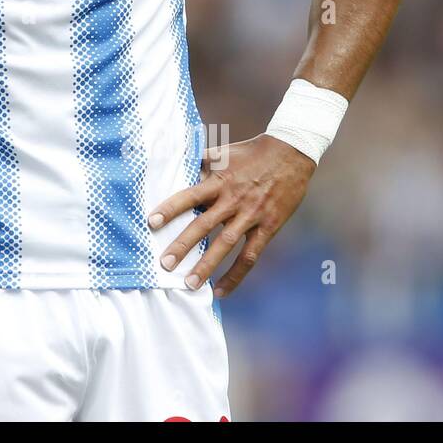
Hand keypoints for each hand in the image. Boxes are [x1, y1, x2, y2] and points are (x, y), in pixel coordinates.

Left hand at [146, 134, 314, 298]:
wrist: (291, 153)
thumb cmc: (251, 152)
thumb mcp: (223, 152)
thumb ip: (199, 161)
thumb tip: (177, 164)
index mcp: (219, 181)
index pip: (189, 196)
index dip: (170, 208)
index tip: (152, 222)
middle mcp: (233, 200)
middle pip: (203, 225)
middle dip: (183, 245)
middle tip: (165, 264)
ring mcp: (251, 216)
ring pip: (225, 245)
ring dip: (207, 266)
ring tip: (190, 284)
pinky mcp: (268, 228)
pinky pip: (250, 256)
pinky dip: (236, 275)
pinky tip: (221, 291)